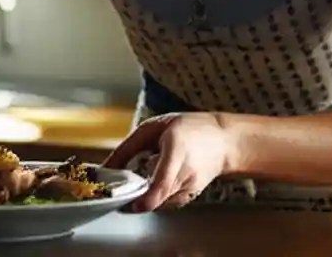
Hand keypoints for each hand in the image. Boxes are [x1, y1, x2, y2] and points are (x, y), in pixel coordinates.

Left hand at [103, 112, 232, 211]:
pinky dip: (155, 198)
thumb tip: (106, 167)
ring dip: (143, 197)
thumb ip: (129, 147)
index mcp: (177, 149)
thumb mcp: (154, 127)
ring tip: (138, 181)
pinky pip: (166, 203)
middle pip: (158, 196)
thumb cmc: (189, 129)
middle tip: (119, 192)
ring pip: (160, 203)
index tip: (132, 204)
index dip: (147, 197)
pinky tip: (153, 184)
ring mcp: (191, 187)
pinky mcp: (191, 196)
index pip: (163, 181)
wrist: (225, 142)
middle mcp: (186, 172)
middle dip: (135, 197)